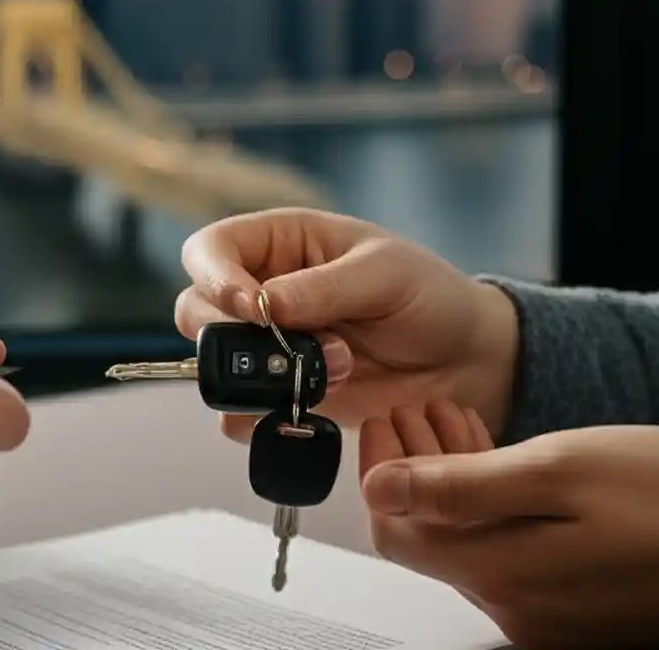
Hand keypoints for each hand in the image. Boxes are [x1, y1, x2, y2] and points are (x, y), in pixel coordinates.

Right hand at [176, 208, 519, 440]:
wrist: (464, 363)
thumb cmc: (427, 297)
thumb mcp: (385, 275)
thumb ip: (323, 287)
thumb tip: (262, 304)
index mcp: (279, 243)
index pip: (209, 250)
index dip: (214, 277)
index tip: (251, 307)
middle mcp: (260, 292)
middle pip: (194, 310)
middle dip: (237, 335)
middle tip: (297, 347)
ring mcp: (265, 348)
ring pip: (213, 366)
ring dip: (262, 377)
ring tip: (334, 372)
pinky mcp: (279, 395)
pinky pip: (241, 415)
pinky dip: (267, 416)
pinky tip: (320, 404)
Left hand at [360, 406, 658, 649]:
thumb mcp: (558, 469)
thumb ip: (460, 486)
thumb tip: (378, 489)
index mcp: (503, 577)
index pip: (396, 533)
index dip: (382, 474)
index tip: (387, 421)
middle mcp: (519, 610)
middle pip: (432, 536)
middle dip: (417, 465)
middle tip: (421, 408)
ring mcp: (552, 615)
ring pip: (471, 540)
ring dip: (455, 478)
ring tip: (458, 418)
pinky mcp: (581, 607)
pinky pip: (514, 553)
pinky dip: (495, 502)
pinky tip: (501, 456)